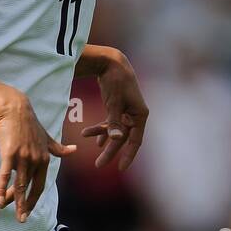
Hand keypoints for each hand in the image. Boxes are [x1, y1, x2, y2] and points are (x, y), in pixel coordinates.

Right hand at [0, 92, 76, 221]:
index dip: (33, 199)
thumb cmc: (29, 123)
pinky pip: (5, 175)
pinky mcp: (9, 153)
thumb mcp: (46, 137)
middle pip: (28, 188)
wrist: (14, 108)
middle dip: (24, 205)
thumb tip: (75, 150)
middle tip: (21, 219)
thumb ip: (58, 148)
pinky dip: (1, 189)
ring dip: (12, 200)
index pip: (39, 185)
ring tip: (7, 211)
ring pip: (17, 184)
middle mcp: (35, 160)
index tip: (28, 210)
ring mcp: (22, 157)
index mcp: (44, 159)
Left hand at [80, 48, 148, 170]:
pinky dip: (101, 129)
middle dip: (110, 151)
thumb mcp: (114, 103)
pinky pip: (111, 123)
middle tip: (98, 165)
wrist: (111, 62)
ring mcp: (127, 112)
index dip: (129, 155)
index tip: (120, 168)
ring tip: (90, 145)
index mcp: (140, 115)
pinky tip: (92, 137)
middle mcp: (136, 115)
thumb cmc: (116, 82)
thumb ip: (114, 122)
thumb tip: (115, 139)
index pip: (136, 140)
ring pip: (115, 131)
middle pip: (123, 138)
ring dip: (102, 137)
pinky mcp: (119, 108)